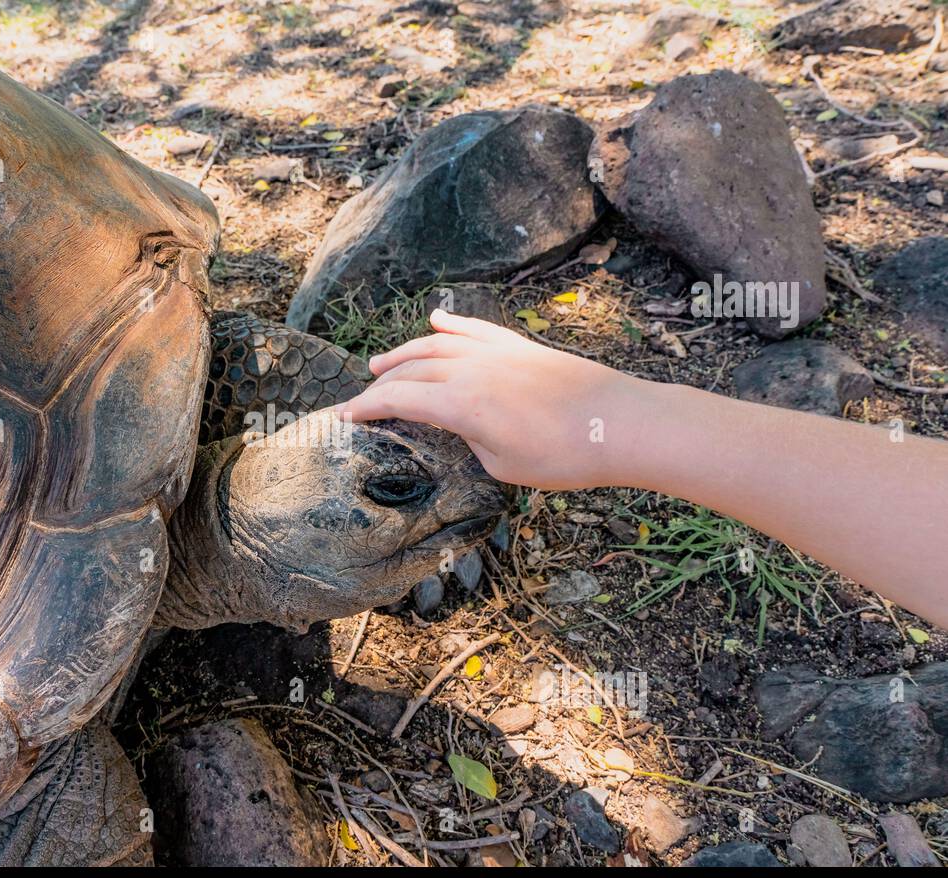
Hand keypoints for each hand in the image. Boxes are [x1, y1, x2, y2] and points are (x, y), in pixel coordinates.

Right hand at [337, 309, 652, 488]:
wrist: (621, 424)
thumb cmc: (565, 456)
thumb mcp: (503, 466)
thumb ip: (472, 441)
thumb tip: (465, 426)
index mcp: (460, 404)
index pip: (399, 401)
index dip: (367, 409)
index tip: (345, 417)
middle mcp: (471, 369)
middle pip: (411, 371)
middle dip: (379, 385)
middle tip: (359, 398)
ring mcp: (496, 353)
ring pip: (437, 345)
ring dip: (404, 353)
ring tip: (381, 363)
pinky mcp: (521, 348)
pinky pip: (476, 330)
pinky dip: (452, 326)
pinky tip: (436, 322)